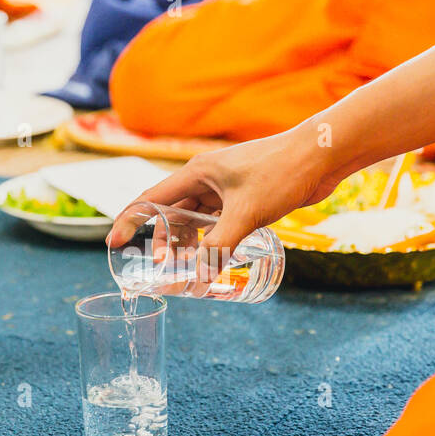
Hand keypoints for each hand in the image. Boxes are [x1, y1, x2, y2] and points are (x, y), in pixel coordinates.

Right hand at [107, 128, 344, 259]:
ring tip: (189, 270)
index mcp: (196, 173)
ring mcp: (226, 188)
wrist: (321, 155)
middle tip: (165, 270)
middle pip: (172, 214)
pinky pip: (218, 222)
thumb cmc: (282, 172)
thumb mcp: (246, 213)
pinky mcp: (245, 197)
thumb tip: (199, 279)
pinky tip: (216, 258)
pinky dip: (212, 240)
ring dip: (190, 244)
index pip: (151, 199)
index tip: (113, 243)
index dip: (130, 221)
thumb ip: (220, 247)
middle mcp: (206, 179)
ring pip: (196, 220)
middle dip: (165, 243)